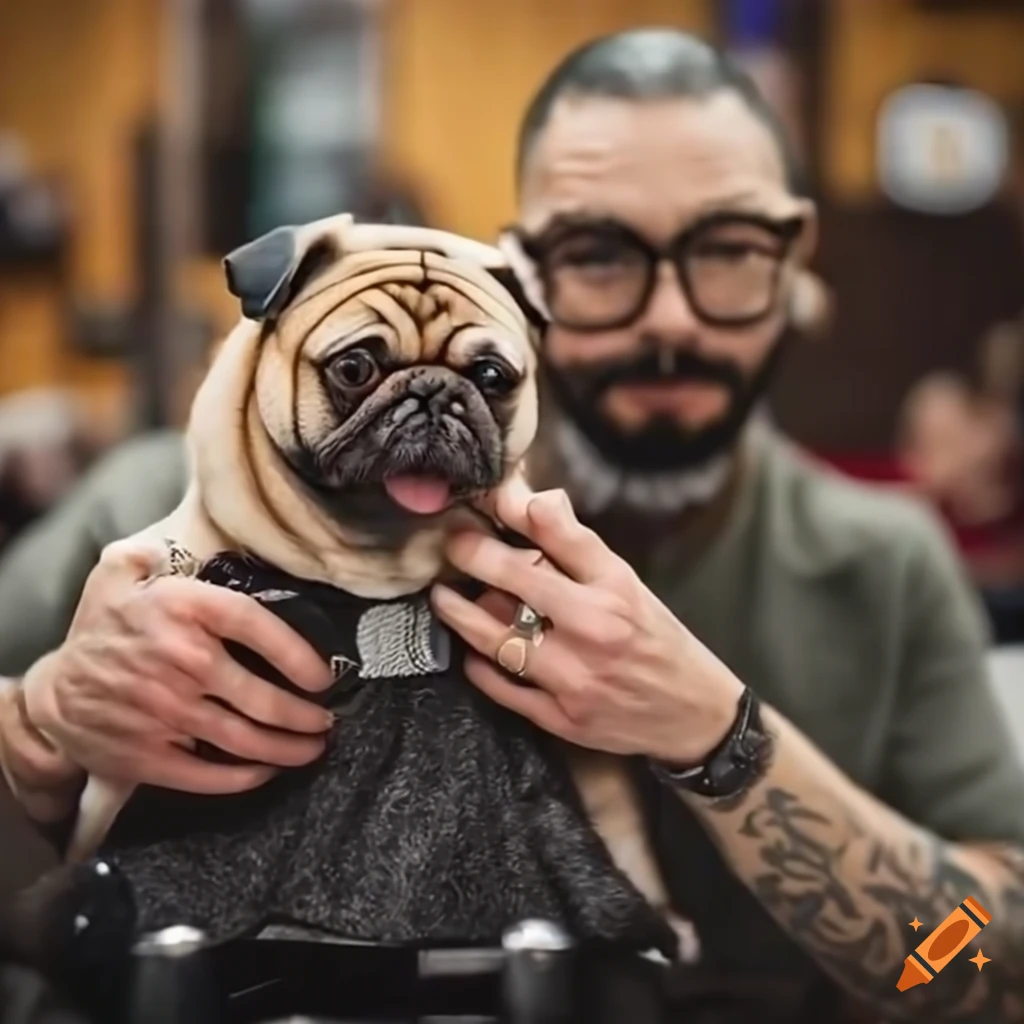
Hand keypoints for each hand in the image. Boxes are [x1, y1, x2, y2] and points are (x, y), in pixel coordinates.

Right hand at [3, 538, 333, 804]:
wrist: (54, 695)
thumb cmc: (102, 631)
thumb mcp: (120, 574)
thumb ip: (158, 552)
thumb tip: (188, 538)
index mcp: (181, 611)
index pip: (255, 625)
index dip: (297, 652)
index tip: (324, 675)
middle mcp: (178, 663)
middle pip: (261, 697)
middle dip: (305, 715)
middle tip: (326, 719)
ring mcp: (164, 714)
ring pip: (244, 740)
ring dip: (288, 749)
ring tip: (313, 747)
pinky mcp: (149, 757)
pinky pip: (209, 775)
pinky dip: (245, 778)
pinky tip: (267, 771)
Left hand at [431, 479, 744, 762]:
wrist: (693, 714)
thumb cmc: (655, 638)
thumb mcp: (625, 582)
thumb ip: (573, 544)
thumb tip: (526, 499)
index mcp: (615, 587)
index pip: (555, 533)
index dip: (509, 509)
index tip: (480, 499)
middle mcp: (595, 629)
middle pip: (517, 579)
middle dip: (473, 554)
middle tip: (451, 543)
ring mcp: (576, 678)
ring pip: (498, 637)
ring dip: (461, 613)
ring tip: (442, 597)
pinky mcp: (563, 719)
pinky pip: (504, 687)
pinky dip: (481, 665)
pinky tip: (471, 650)